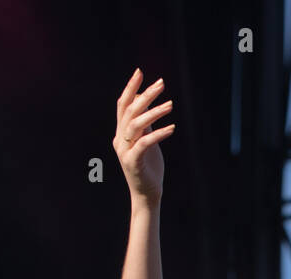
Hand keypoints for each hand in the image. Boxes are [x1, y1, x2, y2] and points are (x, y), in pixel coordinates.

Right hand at [114, 68, 175, 206]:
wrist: (146, 194)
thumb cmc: (148, 167)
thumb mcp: (147, 140)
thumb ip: (145, 123)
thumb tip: (146, 100)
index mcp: (121, 133)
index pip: (123, 105)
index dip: (130, 88)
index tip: (140, 72)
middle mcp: (119, 139)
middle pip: (129, 111)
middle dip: (145, 95)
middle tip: (161, 83)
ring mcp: (124, 151)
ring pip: (136, 125)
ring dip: (154, 112)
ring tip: (170, 105)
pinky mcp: (133, 162)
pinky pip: (144, 143)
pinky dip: (158, 134)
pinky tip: (171, 128)